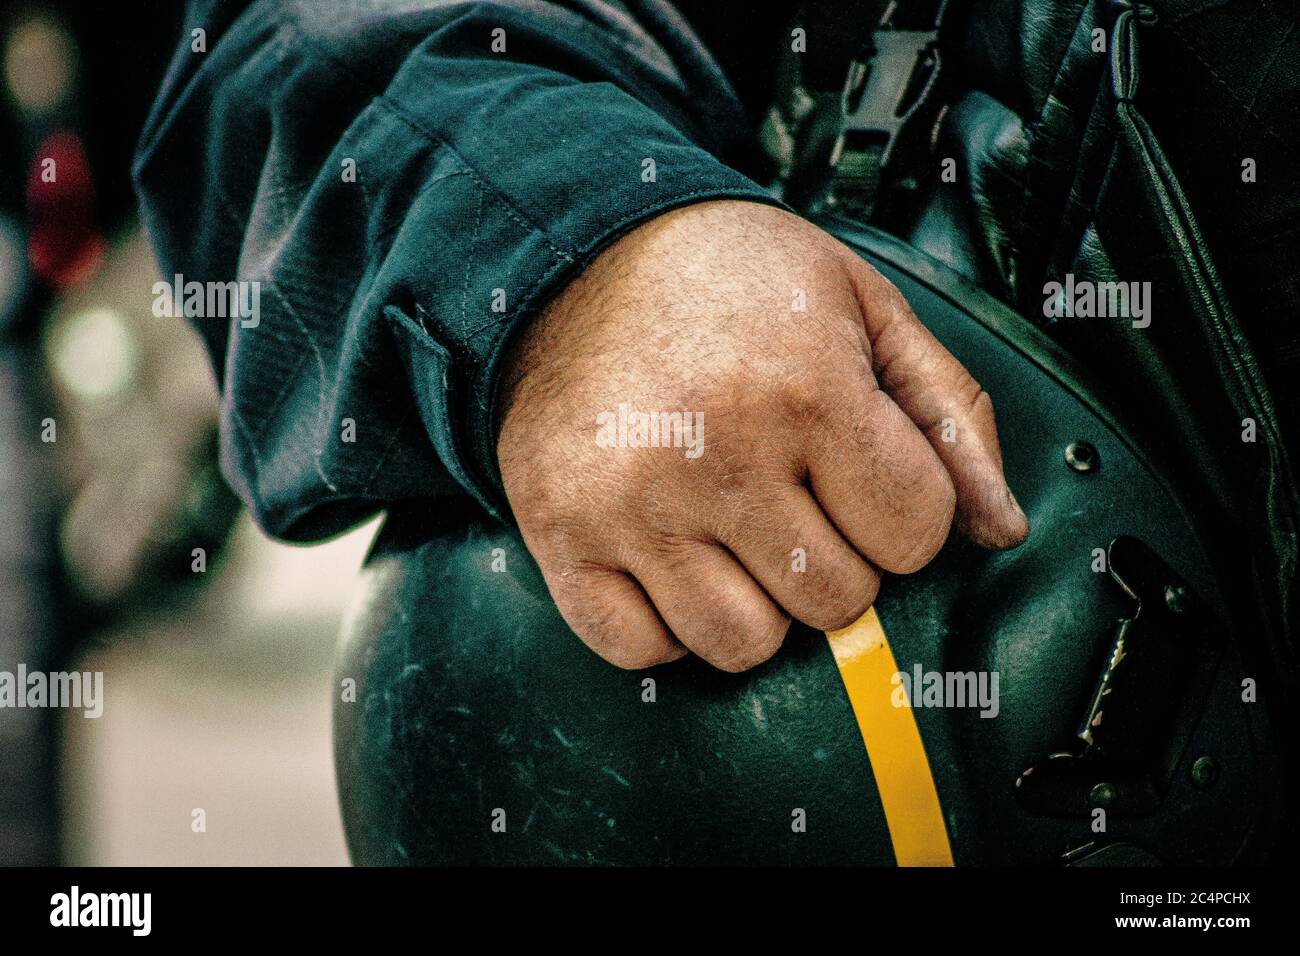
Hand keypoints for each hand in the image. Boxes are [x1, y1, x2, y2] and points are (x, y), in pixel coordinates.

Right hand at [497, 200, 1027, 670]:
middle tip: (791, 493)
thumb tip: (1000, 529)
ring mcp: (630, 504)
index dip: (900, 509)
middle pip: (835, 599)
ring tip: (733, 532)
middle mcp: (716, 456)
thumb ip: (948, 413)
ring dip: (755, 604)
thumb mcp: (862, 305)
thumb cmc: (732, 279)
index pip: (914, 535)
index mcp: (806, 390)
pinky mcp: (561, 533)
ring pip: (742, 643)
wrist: (578, 254)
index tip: (857, 469)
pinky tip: (670, 559)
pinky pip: (639, 648)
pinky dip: (665, 624)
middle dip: (835, 557)